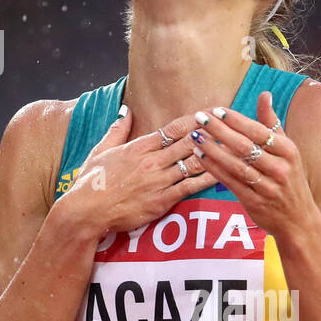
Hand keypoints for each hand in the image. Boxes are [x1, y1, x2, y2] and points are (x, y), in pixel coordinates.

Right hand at [64, 106, 217, 238]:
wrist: (86, 211)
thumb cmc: (90, 182)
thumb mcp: (100, 150)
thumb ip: (117, 129)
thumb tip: (126, 110)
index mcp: (137, 147)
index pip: (171, 129)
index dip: (192, 120)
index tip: (208, 113)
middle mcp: (151, 161)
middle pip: (187, 143)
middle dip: (210, 133)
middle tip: (230, 124)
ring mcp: (158, 180)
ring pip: (193, 163)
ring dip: (214, 153)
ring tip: (233, 146)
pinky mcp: (162, 200)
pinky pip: (190, 187)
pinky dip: (207, 178)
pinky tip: (223, 172)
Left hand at [187, 91, 316, 236]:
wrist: (298, 220)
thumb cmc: (290, 178)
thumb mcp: (287, 150)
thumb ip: (272, 123)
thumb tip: (264, 94)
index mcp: (288, 151)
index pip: (258, 131)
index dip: (236, 120)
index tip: (216, 110)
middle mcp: (279, 168)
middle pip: (244, 146)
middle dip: (220, 130)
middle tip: (199, 118)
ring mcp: (267, 186)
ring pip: (235, 165)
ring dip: (213, 150)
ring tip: (195, 137)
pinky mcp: (254, 202)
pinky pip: (230, 182)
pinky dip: (214, 169)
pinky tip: (200, 157)